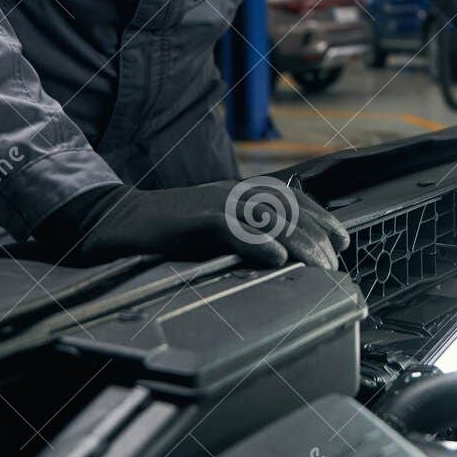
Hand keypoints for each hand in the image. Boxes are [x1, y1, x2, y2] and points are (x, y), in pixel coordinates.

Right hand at [35, 179, 349, 269]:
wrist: (114, 222)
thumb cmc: (163, 233)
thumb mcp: (211, 232)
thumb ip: (243, 237)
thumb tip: (279, 257)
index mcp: (237, 195)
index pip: (291, 198)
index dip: (320, 216)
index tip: (342, 239)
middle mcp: (231, 193)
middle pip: (287, 209)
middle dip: (317, 234)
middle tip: (334, 262)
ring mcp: (213, 203)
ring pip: (267, 217)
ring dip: (298, 241)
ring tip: (318, 263)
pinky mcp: (193, 219)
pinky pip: (232, 227)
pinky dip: (257, 242)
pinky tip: (275, 258)